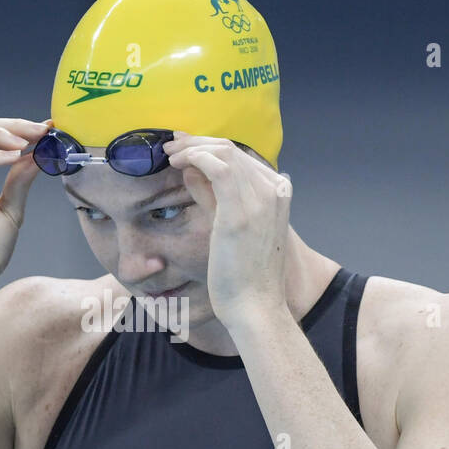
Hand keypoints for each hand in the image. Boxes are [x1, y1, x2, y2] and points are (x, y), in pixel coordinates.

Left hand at [165, 131, 292, 328]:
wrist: (255, 306)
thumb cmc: (242, 276)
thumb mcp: (227, 228)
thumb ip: (213, 197)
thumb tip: (193, 171)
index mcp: (278, 193)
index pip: (242, 156)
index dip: (210, 146)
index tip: (185, 147)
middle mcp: (274, 190)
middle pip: (233, 149)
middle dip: (198, 142)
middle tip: (172, 146)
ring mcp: (261, 198)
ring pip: (224, 152)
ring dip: (193, 147)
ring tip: (170, 154)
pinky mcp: (241, 210)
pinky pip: (217, 166)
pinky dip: (196, 157)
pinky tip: (180, 164)